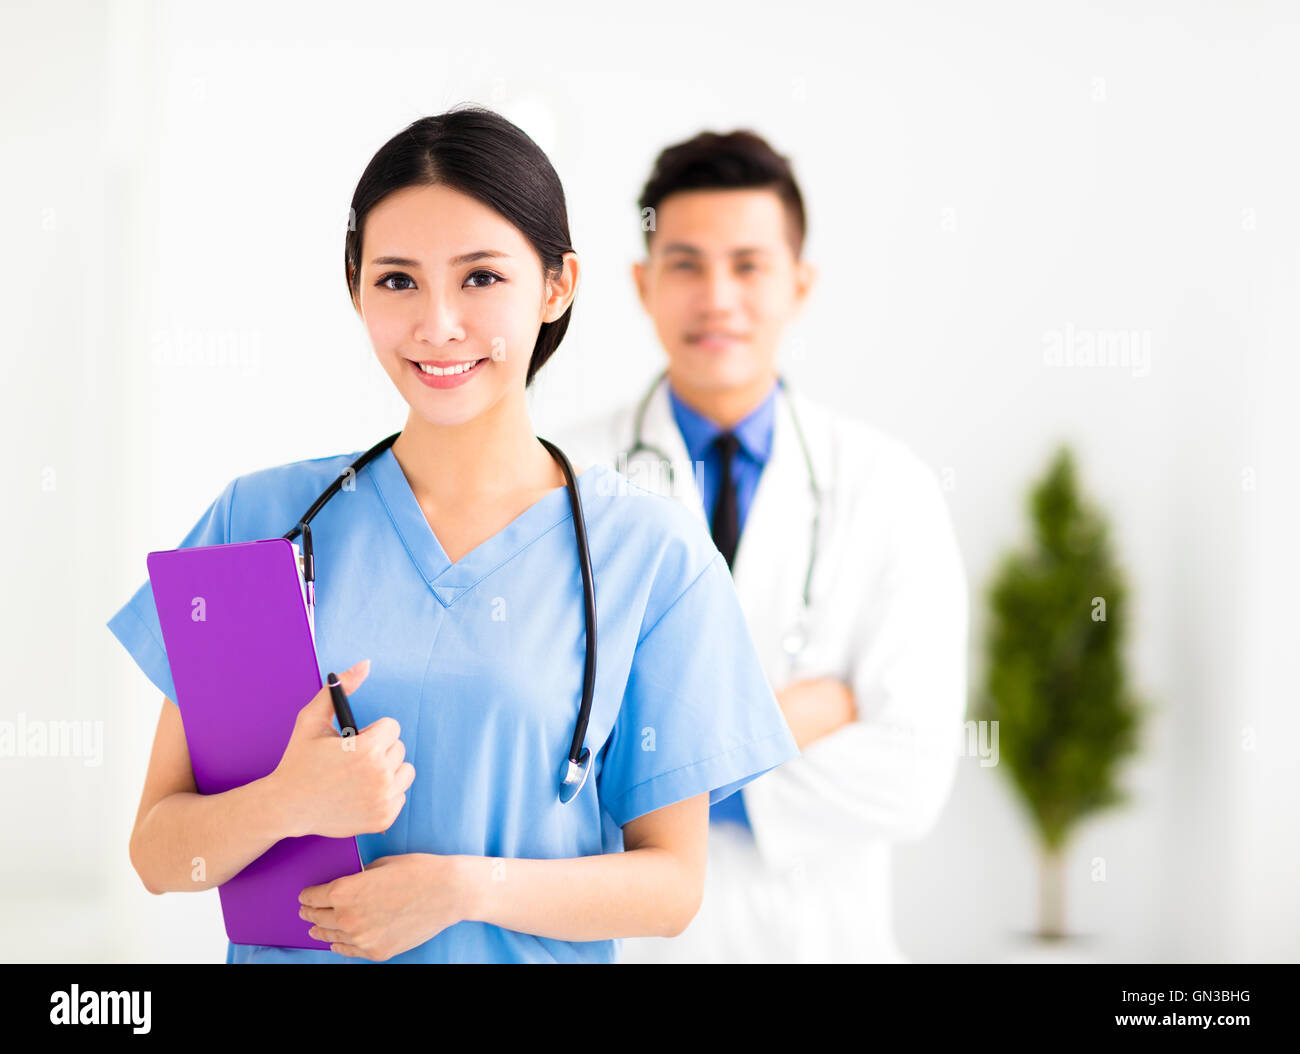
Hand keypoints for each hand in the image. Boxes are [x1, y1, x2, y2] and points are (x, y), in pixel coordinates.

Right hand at [269, 659, 415, 837]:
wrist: (287, 807)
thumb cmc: (299, 760)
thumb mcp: (312, 720)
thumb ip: (339, 689)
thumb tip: (366, 664)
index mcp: (367, 749)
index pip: (392, 727)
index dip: (371, 732)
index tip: (354, 742)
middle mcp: (380, 775)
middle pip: (398, 748)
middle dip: (378, 749)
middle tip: (351, 761)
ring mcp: (383, 800)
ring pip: (405, 771)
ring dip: (387, 770)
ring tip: (360, 775)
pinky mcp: (384, 819)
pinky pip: (400, 794)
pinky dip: (386, 793)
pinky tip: (361, 794)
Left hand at [298, 854, 466, 959]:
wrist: (449, 892)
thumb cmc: (418, 871)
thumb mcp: (381, 864)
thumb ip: (358, 877)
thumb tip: (349, 885)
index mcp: (345, 890)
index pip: (313, 896)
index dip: (307, 895)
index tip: (305, 896)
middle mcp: (348, 917)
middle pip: (318, 918)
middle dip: (309, 913)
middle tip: (304, 911)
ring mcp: (362, 938)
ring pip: (331, 937)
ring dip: (321, 931)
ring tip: (315, 929)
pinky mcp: (378, 951)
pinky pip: (350, 951)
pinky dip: (340, 946)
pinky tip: (336, 943)